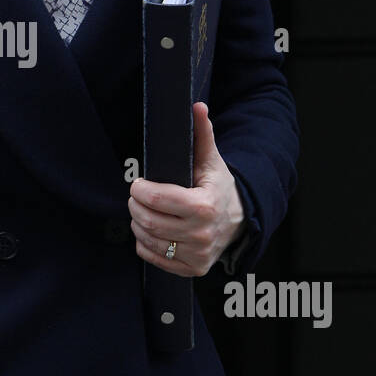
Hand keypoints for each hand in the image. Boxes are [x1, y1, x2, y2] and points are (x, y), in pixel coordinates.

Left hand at [128, 101, 245, 276]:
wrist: (240, 221)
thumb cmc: (219, 188)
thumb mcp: (211, 161)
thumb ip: (202, 134)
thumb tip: (197, 106)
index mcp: (204, 206)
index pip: (157, 199)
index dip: (140, 189)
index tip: (138, 182)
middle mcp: (201, 235)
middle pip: (148, 221)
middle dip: (135, 205)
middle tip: (137, 196)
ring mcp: (197, 255)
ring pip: (148, 239)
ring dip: (138, 223)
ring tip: (143, 211)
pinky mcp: (192, 269)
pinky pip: (153, 257)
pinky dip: (145, 243)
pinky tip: (152, 230)